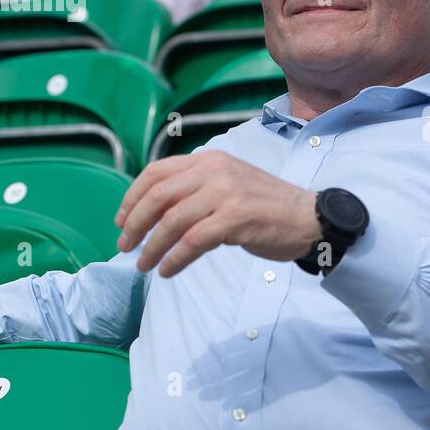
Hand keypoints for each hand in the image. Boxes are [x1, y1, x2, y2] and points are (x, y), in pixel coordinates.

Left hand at [114, 151, 322, 277]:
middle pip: (158, 196)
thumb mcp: (228, 183)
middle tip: (125, 246)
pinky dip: (174, 259)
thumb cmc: (266, 206)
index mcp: (208, 159)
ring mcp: (225, 193)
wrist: (307, 217)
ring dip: (152, 247)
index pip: (156, 172)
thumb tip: (155, 211)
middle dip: (135, 224)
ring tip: (144, 265)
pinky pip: (192, 241)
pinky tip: (168, 270)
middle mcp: (214, 171)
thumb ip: (197, 188)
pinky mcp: (235, 219)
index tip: (122, 220)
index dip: (132, 197)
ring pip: (172, 221)